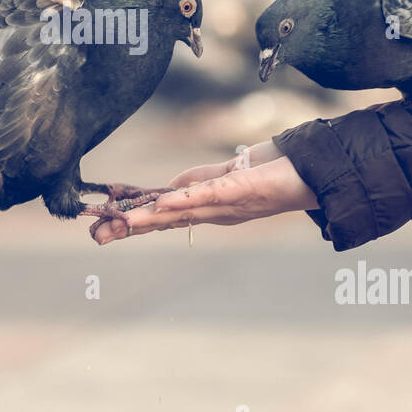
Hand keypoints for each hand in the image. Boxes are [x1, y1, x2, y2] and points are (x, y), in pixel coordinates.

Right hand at [90, 152, 317, 243]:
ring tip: (123, 223)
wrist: (315, 173)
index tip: (100, 232)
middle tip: (97, 238)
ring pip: (183, 212)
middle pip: (166, 221)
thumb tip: (165, 193)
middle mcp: (214, 211)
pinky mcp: (245, 188)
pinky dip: (188, 199)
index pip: (162, 219)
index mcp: (206, 209)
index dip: (130, 225)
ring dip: (152, 218)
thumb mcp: (225, 177)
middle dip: (130, 229)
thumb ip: (197, 185)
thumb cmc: (271, 174)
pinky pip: (212, 194)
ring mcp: (229, 202)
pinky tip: (165, 202)